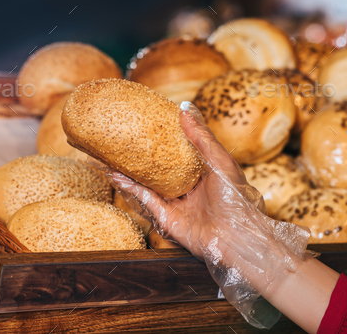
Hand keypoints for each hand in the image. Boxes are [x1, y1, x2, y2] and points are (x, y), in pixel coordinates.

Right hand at [110, 102, 266, 259]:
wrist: (236, 238)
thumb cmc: (235, 199)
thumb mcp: (221, 161)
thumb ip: (201, 137)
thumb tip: (183, 109)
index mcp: (203, 172)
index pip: (180, 151)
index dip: (165, 138)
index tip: (148, 123)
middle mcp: (188, 188)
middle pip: (160, 168)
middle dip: (142, 155)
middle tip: (123, 139)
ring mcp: (176, 204)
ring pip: (148, 184)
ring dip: (129, 171)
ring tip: (110, 156)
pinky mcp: (166, 219)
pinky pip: (145, 200)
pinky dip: (129, 187)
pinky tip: (115, 175)